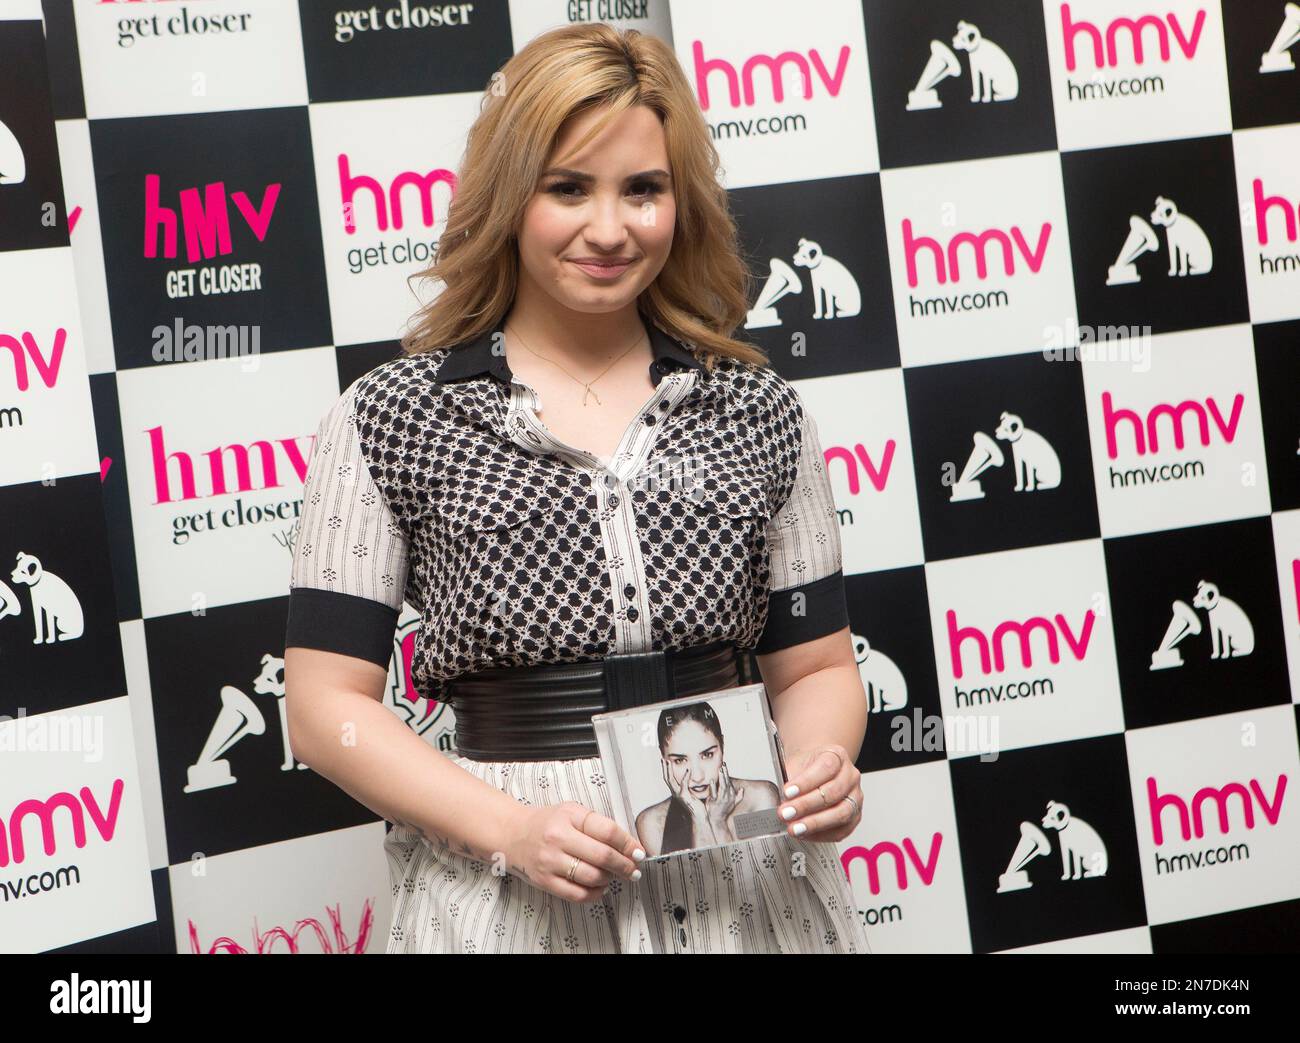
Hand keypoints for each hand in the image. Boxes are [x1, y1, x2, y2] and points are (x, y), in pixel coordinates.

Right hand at [502, 802, 644, 903]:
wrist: (512, 834)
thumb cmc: (548, 823)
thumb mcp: (571, 812)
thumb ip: (597, 825)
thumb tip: (629, 846)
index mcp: (569, 816)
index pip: (607, 831)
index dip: (628, 844)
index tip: (639, 852)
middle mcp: (558, 839)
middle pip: (603, 856)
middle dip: (625, 865)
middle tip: (634, 870)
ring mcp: (550, 862)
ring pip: (592, 877)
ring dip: (610, 879)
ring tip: (614, 876)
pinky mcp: (545, 881)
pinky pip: (577, 894)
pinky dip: (595, 894)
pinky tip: (600, 887)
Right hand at [662, 759, 712, 833]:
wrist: (700, 816)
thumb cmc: (697, 805)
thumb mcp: (692, 794)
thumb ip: (690, 787)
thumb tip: (692, 779)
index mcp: (677, 791)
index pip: (668, 779)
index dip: (666, 770)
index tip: (665, 761)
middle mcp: (675, 793)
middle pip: (666, 778)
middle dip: (664, 768)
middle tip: (663, 758)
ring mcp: (679, 795)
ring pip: (670, 780)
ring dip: (669, 770)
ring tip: (668, 761)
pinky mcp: (685, 796)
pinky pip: (684, 784)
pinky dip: (685, 776)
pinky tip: (688, 769)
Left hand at [706, 763, 743, 840]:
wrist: (718, 820)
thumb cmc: (725, 811)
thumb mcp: (733, 804)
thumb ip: (739, 796)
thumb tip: (742, 789)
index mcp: (731, 795)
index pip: (729, 781)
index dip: (727, 773)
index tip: (724, 764)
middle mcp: (727, 796)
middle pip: (726, 782)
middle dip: (725, 773)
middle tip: (723, 764)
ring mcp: (721, 799)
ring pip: (722, 786)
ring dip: (721, 778)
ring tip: (720, 770)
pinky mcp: (714, 802)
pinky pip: (714, 793)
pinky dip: (713, 787)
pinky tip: (712, 780)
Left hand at [778, 744, 862, 842]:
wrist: (815, 770)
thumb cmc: (807, 768)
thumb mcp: (796, 764)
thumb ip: (790, 780)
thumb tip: (781, 800)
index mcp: (837, 756)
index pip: (825, 767)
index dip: (806, 782)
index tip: (787, 792)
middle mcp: (850, 776)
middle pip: (833, 792)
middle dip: (806, 805)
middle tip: (787, 813)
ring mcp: (856, 797)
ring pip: (841, 813)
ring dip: (815, 823)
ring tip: (795, 828)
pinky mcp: (855, 816)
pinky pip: (842, 830)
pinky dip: (822, 834)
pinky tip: (806, 834)